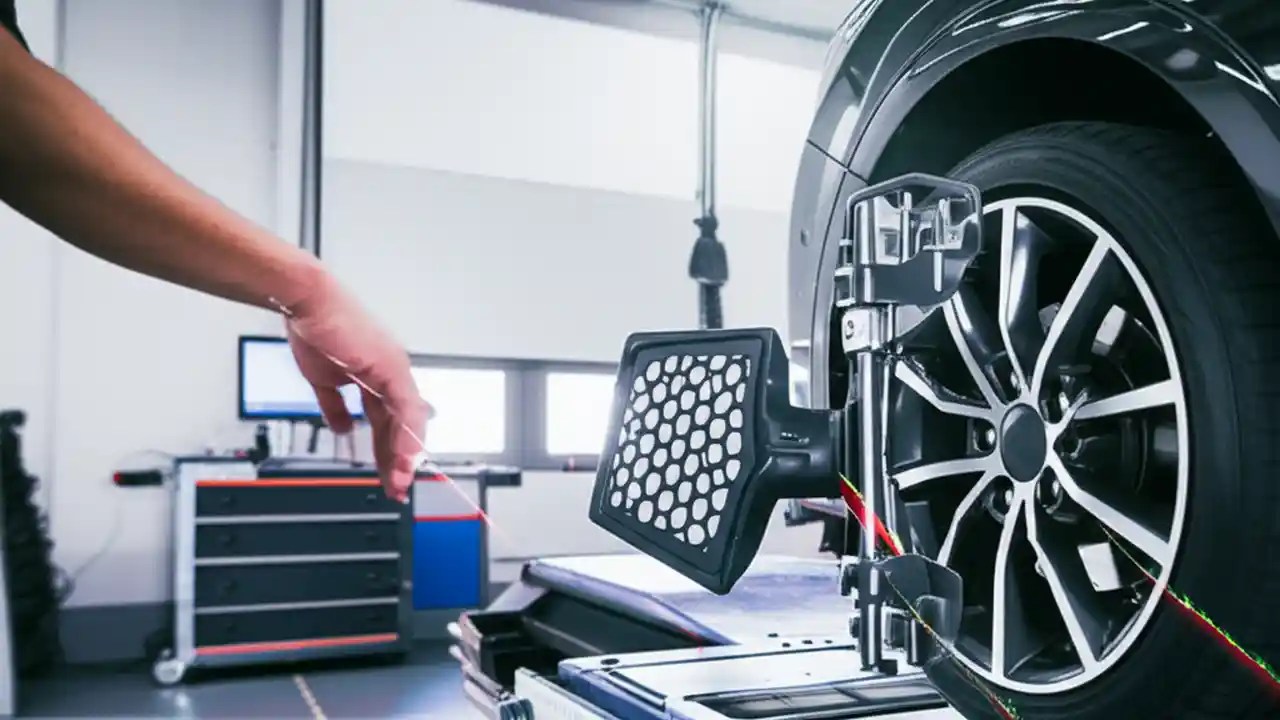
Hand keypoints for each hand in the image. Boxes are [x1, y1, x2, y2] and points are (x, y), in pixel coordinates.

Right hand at [282, 275, 429, 501]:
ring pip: (407, 421)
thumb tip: (340, 428)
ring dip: (402, 454)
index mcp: (378, 376)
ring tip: (399, 481)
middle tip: (397, 487)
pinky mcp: (391, 368)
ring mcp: (394, 371)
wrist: (308, 304)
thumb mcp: (323, 380)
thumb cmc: (315, 331)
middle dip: (397, 460)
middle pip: (400, 425)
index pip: (390, 420)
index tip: (388, 472)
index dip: (388, 448)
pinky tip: (404, 457)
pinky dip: (405, 435)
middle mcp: (391, 374)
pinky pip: (405, 408)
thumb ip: (334, 406)